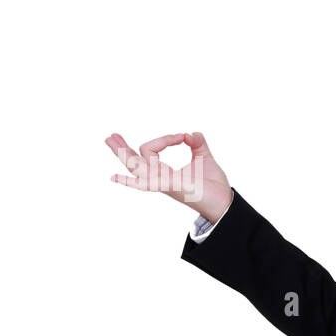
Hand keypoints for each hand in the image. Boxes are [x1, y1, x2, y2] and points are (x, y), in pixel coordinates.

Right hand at [105, 131, 232, 223]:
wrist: (226, 202)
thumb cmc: (214, 185)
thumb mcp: (205, 157)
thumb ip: (197, 143)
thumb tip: (190, 133)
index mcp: (165, 173)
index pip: (151, 151)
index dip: (164, 139)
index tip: (182, 136)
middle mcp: (160, 178)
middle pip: (134, 163)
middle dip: (122, 149)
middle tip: (110, 136)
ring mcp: (164, 183)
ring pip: (137, 168)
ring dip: (123, 154)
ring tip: (110, 140)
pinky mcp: (173, 187)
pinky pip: (148, 183)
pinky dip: (131, 181)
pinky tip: (114, 177)